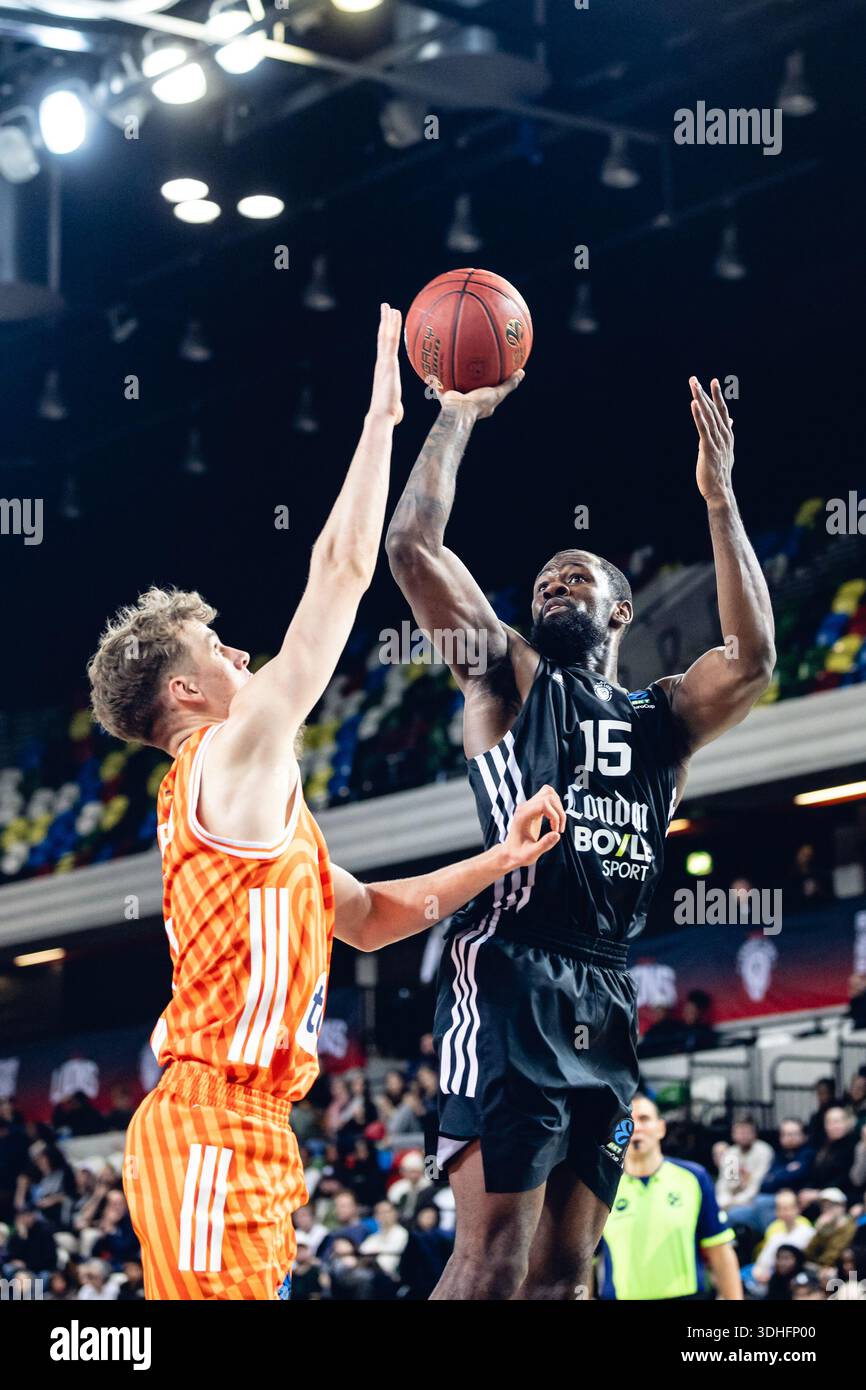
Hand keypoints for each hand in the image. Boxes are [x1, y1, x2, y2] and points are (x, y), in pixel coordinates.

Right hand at [368, 304, 402, 424]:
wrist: (382, 414)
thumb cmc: (388, 414)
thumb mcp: (394, 406)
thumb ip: (396, 404)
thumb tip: (397, 413)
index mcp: (384, 370)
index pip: (385, 349)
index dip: (385, 335)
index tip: (386, 324)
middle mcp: (382, 363)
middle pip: (383, 338)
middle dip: (384, 322)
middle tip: (385, 308)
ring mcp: (384, 362)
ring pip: (385, 336)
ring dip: (387, 320)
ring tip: (389, 306)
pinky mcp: (388, 362)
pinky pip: (391, 340)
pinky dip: (392, 327)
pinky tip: (395, 315)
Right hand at [434, 370, 523, 420]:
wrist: (458, 411)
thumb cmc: (479, 403)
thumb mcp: (498, 393)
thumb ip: (509, 384)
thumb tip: (521, 372)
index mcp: (482, 402)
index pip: (489, 390)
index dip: (492, 381)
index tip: (494, 370)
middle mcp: (469, 400)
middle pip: (472, 386)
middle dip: (472, 376)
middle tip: (474, 362)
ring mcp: (457, 398)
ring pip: (456, 384)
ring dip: (454, 375)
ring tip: (454, 359)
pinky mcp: (445, 395)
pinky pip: (439, 384)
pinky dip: (437, 376)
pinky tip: (436, 362)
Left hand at [500, 784, 564, 869]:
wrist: (509, 853)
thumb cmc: (518, 855)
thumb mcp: (531, 854)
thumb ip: (544, 845)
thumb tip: (557, 834)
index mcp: (522, 815)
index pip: (544, 803)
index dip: (555, 816)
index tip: (556, 831)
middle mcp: (524, 807)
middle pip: (548, 795)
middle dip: (559, 812)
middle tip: (558, 829)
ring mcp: (528, 806)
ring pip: (548, 793)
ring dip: (558, 808)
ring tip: (556, 825)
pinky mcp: (533, 808)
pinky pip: (547, 798)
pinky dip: (555, 807)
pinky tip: (553, 822)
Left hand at [690, 376, 733, 504]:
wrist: (720, 490)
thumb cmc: (720, 471)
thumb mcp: (725, 448)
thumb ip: (725, 432)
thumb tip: (730, 419)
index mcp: (727, 434)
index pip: (722, 411)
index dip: (717, 396)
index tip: (713, 381)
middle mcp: (723, 435)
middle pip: (713, 410)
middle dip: (704, 393)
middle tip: (694, 379)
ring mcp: (717, 441)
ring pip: (708, 416)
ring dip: (700, 399)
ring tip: (693, 386)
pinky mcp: (708, 449)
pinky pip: (703, 429)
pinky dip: (698, 416)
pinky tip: (693, 404)